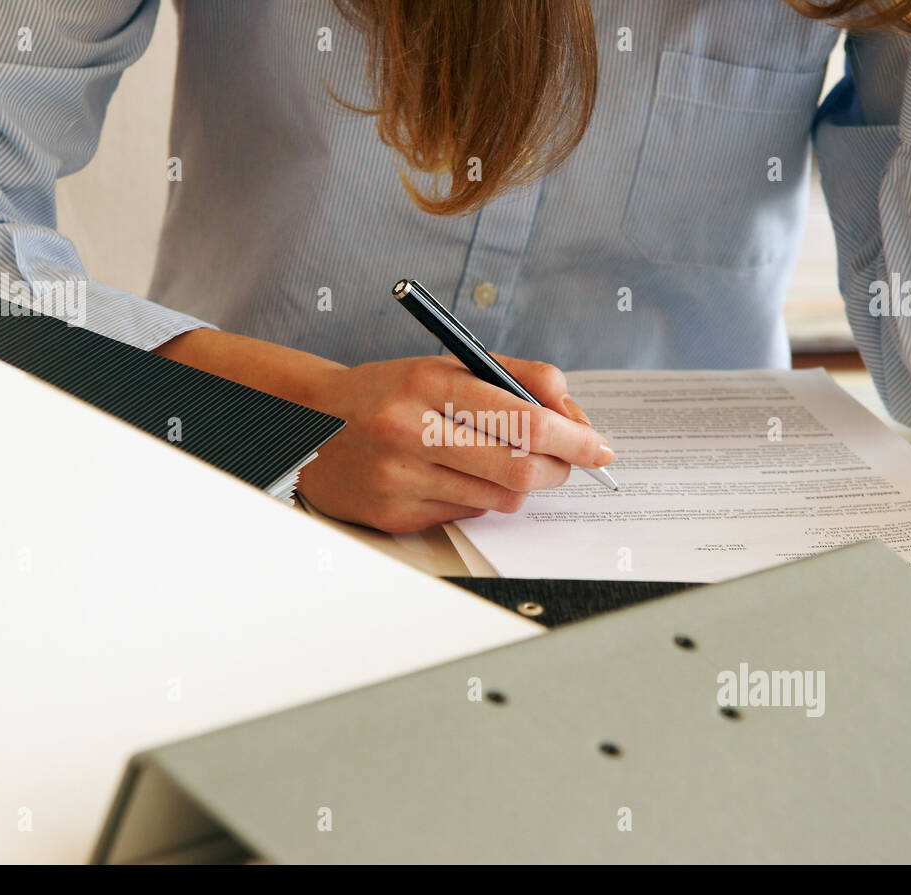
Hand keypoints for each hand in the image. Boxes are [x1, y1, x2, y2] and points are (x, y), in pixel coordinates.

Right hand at [298, 353, 612, 532]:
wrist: (311, 425)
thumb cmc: (392, 393)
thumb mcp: (448, 365)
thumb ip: (519, 378)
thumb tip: (572, 416)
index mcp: (429, 381)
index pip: (525, 420)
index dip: (574, 438)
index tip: (598, 447)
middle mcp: (410, 429)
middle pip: (520, 468)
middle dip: (559, 468)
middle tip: (568, 463)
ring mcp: (401, 477)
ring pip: (501, 498)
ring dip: (521, 485)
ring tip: (506, 464)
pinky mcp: (395, 514)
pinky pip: (470, 514)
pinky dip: (482, 498)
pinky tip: (458, 477)